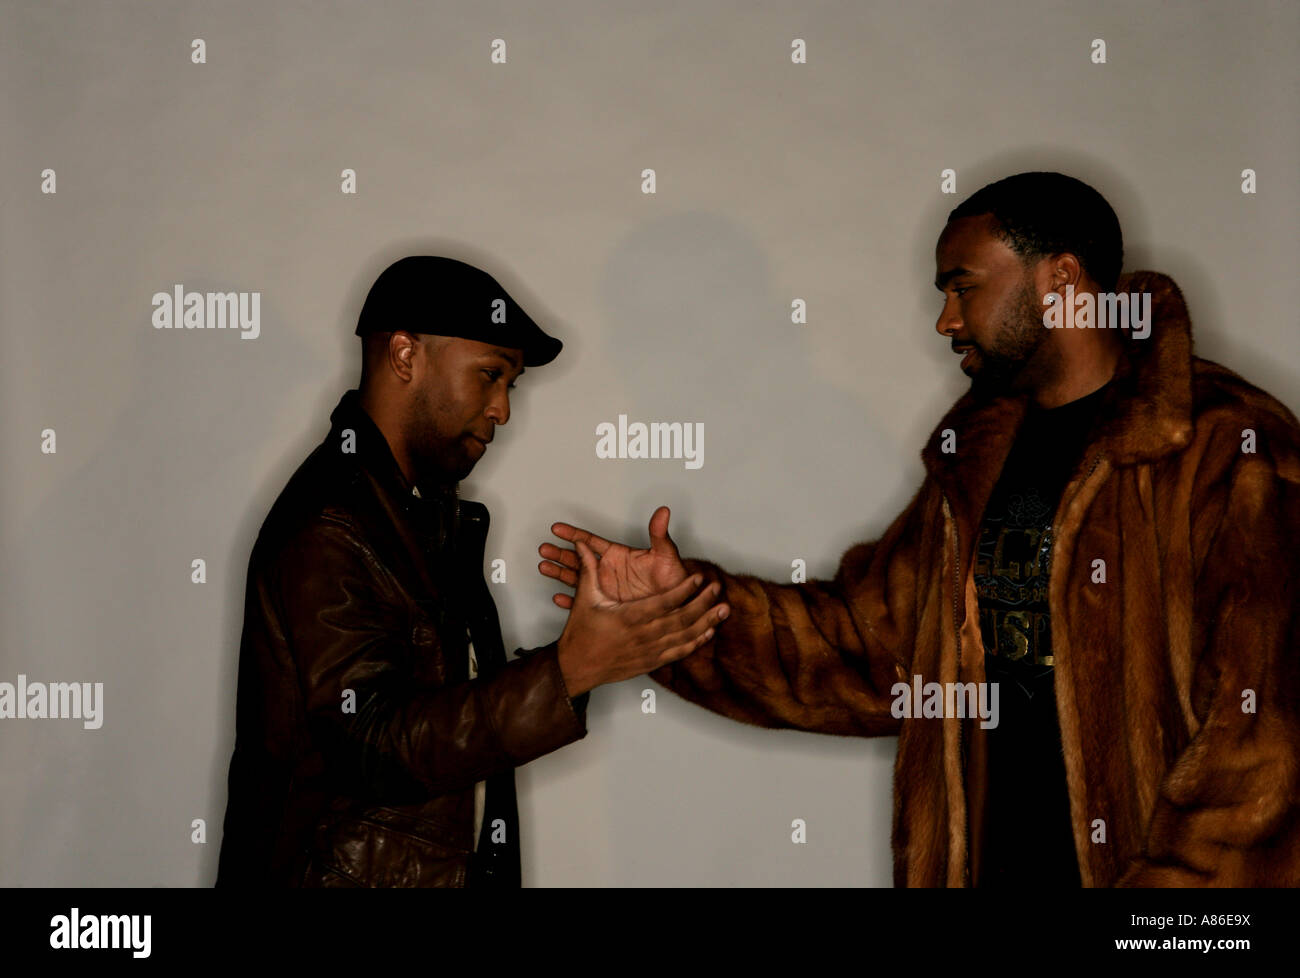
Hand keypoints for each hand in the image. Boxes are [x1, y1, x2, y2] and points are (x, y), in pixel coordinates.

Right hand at [539, 505, 688, 608]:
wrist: (679, 605)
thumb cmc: (674, 579)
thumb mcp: (666, 556)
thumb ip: (659, 535)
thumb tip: (663, 512)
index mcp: (619, 556)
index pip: (591, 542)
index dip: (574, 534)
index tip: (557, 528)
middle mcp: (610, 571)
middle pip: (578, 558)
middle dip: (560, 553)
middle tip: (544, 549)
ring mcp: (607, 588)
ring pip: (577, 578)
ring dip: (560, 573)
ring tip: (544, 567)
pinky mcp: (609, 606)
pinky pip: (586, 602)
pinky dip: (572, 601)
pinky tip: (559, 598)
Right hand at [555, 538, 727, 696]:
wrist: (576, 668)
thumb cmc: (581, 633)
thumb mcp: (585, 599)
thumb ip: (588, 569)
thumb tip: (582, 545)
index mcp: (628, 618)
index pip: (664, 603)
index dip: (684, 590)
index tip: (698, 578)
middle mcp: (642, 636)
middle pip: (681, 620)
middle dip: (703, 603)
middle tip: (717, 589)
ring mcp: (648, 651)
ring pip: (684, 637)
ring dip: (707, 622)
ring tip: (724, 609)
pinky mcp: (650, 662)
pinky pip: (679, 653)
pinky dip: (696, 642)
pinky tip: (709, 632)